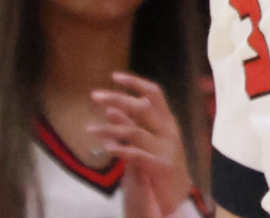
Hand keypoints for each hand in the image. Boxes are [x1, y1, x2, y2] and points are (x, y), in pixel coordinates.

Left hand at [92, 73, 194, 217]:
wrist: (179, 194)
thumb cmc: (162, 164)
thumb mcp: (152, 140)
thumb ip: (138, 125)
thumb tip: (114, 108)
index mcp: (167, 120)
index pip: (154, 92)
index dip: (135, 83)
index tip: (114, 76)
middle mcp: (168, 129)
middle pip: (142, 107)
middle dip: (117, 98)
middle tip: (95, 95)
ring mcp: (165, 147)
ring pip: (135, 131)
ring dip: (110, 129)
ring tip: (89, 129)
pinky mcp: (159, 165)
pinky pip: (137, 154)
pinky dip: (121, 149)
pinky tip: (107, 148)